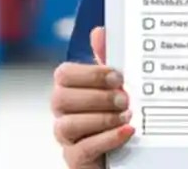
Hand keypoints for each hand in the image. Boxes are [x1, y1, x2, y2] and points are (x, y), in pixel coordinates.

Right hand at [50, 26, 134, 167]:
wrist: (126, 152)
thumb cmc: (115, 113)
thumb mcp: (114, 85)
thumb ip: (106, 60)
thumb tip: (99, 32)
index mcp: (69, 89)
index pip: (64, 75)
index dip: (90, 74)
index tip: (117, 76)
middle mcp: (62, 113)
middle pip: (61, 99)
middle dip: (96, 96)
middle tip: (124, 98)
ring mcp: (66, 138)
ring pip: (68, 125)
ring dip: (101, 118)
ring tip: (126, 115)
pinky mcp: (75, 160)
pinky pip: (82, 150)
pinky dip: (106, 139)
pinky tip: (126, 132)